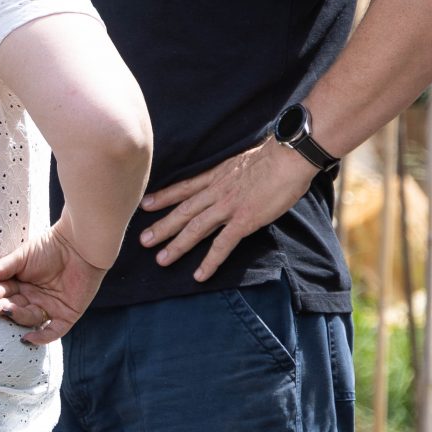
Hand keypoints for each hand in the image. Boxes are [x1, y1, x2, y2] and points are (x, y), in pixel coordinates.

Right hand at [0, 217, 109, 347]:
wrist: (80, 245)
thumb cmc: (50, 247)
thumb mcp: (21, 258)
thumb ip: (1, 268)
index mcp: (22, 285)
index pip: (5, 294)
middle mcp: (34, 298)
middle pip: (15, 308)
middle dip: (3, 308)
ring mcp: (50, 308)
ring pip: (30, 319)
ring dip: (17, 316)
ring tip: (7, 309)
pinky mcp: (67, 315)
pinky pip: (53, 331)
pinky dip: (41, 337)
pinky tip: (28, 338)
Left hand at [138, 139, 318, 282]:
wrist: (289, 157)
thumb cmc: (274, 156)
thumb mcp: (242, 161)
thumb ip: (232, 173)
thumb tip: (232, 178)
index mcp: (217, 176)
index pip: (184, 188)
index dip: (163, 197)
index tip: (145, 205)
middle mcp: (217, 191)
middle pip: (183, 211)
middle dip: (162, 226)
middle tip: (143, 240)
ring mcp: (228, 207)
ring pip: (195, 228)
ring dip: (177, 245)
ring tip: (161, 260)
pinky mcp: (244, 220)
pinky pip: (222, 245)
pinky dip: (210, 261)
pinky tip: (199, 275)